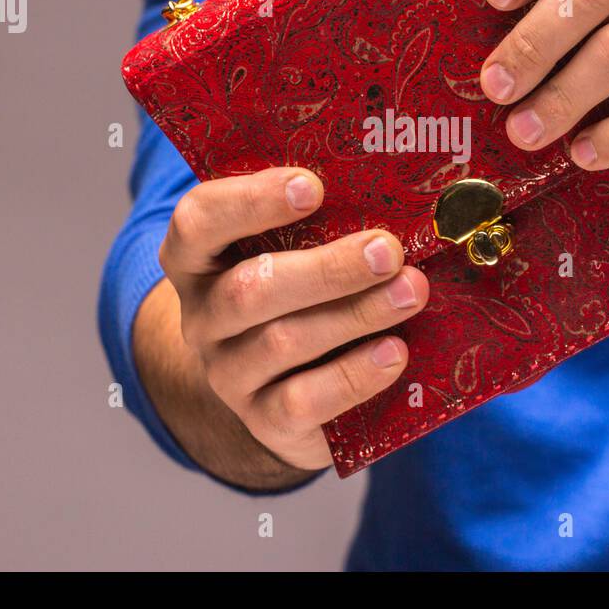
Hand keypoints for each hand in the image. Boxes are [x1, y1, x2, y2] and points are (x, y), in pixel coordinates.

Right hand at [152, 167, 428, 473]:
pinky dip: (353, 375)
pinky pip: (301, 400)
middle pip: (249, 288)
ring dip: (354, 314)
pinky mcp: (263, 421)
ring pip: (281, 342)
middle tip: (387, 251)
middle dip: (326, 269)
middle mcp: (203, 316)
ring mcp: (228, 373)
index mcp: (198, 257)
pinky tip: (394, 353)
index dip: (251, 201)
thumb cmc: (302, 295)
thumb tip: (394, 194)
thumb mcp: (297, 252)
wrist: (290, 385)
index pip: (200, 220)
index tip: (313, 187)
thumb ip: (324, 222)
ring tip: (410, 293)